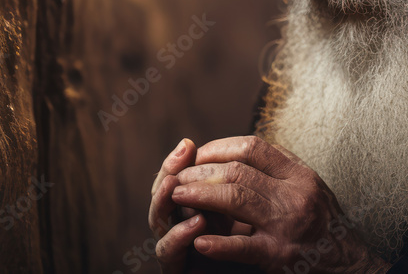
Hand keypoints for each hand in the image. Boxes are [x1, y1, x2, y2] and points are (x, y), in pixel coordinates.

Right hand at [149, 139, 259, 272]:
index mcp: (189, 210)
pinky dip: (179, 237)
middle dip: (171, 171)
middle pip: (161, 193)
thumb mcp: (244, 218)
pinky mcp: (175, 269)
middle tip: (182, 154)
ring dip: (167, 200)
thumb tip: (223, 157)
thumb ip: (233, 191)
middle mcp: (175, 228)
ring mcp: (174, 251)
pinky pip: (168, 252)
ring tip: (176, 185)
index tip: (188, 145)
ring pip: (157, 219)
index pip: (173, 178)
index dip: (177, 162)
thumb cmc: (250, 255)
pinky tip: (195, 225)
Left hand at [170, 136, 390, 273]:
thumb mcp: (309, 186)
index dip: (219, 147)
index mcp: (299, 174)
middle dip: (201, 172)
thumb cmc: (325, 224)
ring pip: (234, 199)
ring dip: (199, 195)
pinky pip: (243, 246)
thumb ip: (279, 168)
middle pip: (237, 171)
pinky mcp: (280, 256)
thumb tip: (239, 149)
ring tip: (176, 195)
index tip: (198, 154)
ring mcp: (287, 225)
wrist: (351, 264)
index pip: (253, 147)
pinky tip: (198, 240)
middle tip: (178, 176)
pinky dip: (218, 243)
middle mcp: (295, 194)